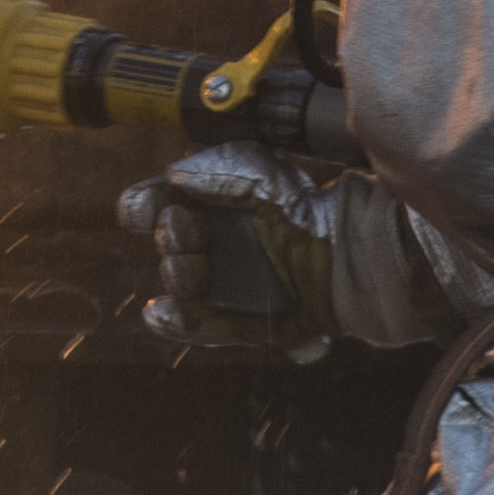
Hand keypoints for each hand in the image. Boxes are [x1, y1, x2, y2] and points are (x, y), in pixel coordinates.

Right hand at [125, 142, 337, 359]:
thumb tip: (174, 175)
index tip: (144, 208)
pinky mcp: (240, 322)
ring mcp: (226, 284)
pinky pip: (196, 326)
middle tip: (192, 230)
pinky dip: (173, 322)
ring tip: (197, 271)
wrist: (349, 262)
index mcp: (215, 205)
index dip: (145, 204)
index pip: (163, 203)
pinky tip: (159, 312)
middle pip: (168, 241)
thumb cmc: (310, 214)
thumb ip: (222, 168)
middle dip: (171, 236)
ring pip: (179, 282)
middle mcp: (216, 243)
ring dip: (178, 274)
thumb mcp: (268, 178)